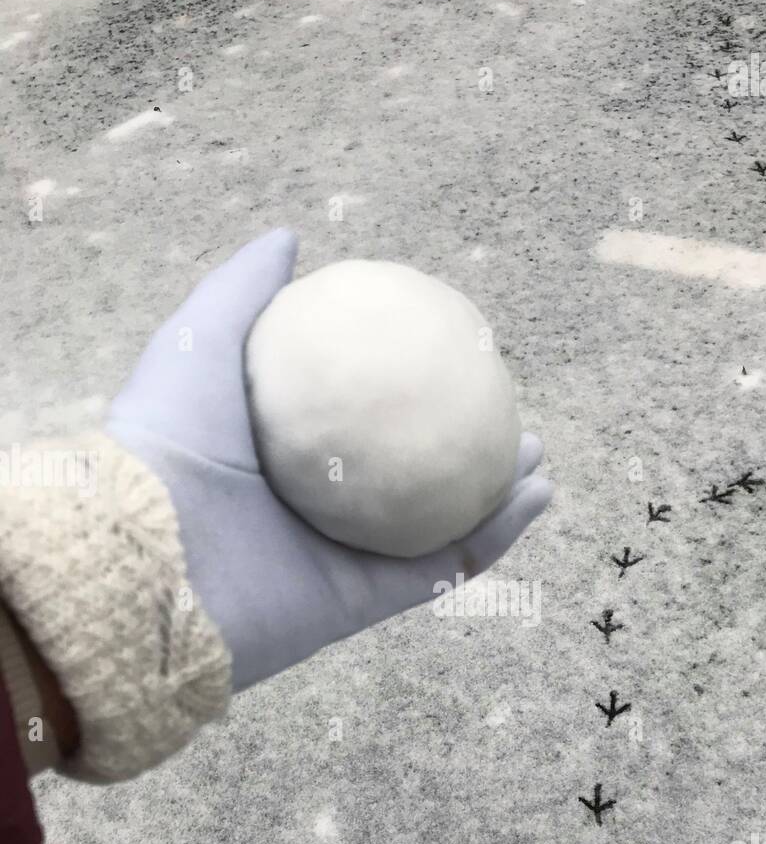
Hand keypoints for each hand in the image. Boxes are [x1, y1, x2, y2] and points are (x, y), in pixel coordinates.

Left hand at [106, 230, 552, 690]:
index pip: (359, 418)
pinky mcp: (363, 603)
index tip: (452, 352)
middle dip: (466, 443)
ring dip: (497, 492)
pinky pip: (442, 567)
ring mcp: (342, 559)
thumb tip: (291, 240)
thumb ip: (243, 292)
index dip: (408, 387)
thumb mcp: (199, 342)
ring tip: (538, 454)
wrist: (149, 562)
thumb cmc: (165, 443)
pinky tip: (537, 495)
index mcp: (282, 453)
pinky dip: (496, 536)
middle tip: (507, 406)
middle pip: (410, 473)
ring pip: (439, 524)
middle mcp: (316, 508)